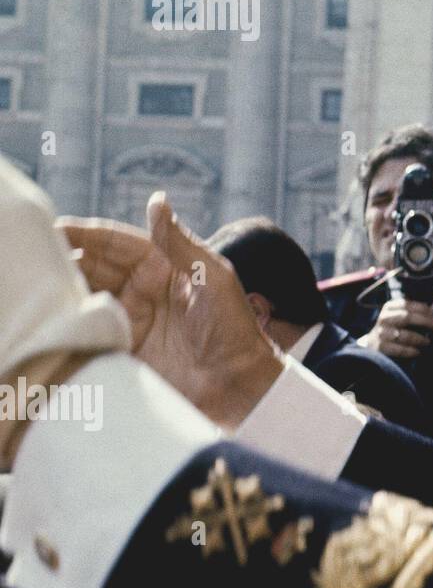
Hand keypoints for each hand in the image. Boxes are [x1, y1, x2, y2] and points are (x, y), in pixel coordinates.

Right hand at [57, 193, 285, 430]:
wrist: (240, 387)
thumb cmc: (235, 329)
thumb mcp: (212, 279)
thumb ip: (180, 243)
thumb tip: (157, 200)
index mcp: (165, 267)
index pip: (118, 244)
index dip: (88, 234)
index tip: (56, 229)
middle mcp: (143, 290)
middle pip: (95, 267)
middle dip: (66, 259)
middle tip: (35, 258)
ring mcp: (130, 321)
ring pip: (86, 296)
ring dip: (62, 289)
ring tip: (37, 284)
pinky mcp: (123, 351)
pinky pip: (88, 332)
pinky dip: (69, 324)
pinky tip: (50, 319)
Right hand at [358, 298, 432, 359]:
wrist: (373, 344)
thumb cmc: (392, 329)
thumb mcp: (398, 316)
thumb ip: (412, 313)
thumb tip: (432, 313)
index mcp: (389, 308)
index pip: (407, 304)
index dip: (422, 308)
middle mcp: (384, 318)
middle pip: (407, 317)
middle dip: (425, 321)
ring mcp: (381, 333)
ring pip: (405, 335)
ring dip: (420, 339)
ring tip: (427, 341)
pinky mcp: (380, 347)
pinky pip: (399, 349)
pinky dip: (410, 351)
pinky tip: (417, 351)